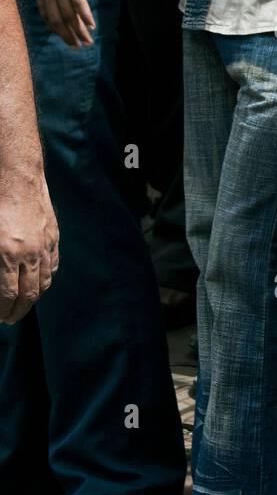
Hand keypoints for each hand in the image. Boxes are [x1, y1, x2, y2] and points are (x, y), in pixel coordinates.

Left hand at [0, 177, 58, 323]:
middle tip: (9, 319)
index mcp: (6, 253)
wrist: (17, 175)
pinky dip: (46, 279)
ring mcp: (44, 244)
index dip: (3, 310)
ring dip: (33, 298)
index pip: (7, 295)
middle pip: (28, 294)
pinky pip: (52, 265)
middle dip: (17, 311)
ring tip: (23, 306)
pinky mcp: (53, 236)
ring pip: (43, 282)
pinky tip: (38, 283)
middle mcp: (28, 252)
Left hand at [31, 0, 94, 48]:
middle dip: (68, 35)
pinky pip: (78, 2)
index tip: (65, 38)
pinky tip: (91, 25)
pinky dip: (85, 16)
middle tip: (77, 47)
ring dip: (79, 30)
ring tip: (87, 41)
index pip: (46, 15)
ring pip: (69, 14)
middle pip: (58, 19)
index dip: (56, 29)